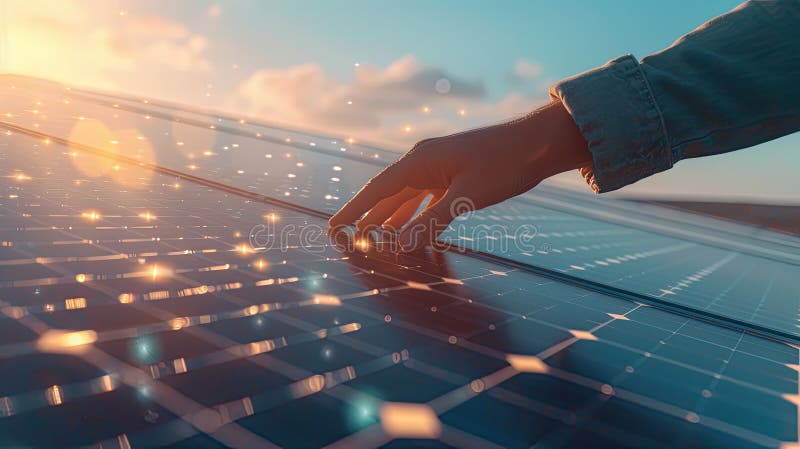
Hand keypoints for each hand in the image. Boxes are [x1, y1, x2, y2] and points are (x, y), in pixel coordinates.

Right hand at [328, 100, 590, 250]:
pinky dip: (416, 215)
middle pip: (388, 193)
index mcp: (421, 160)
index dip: (355, 208)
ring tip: (373, 238)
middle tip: (347, 237)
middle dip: (368, 216)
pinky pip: (427, 198)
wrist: (540, 142)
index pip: (378, 189)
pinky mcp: (456, 175)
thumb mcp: (467, 196)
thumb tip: (399, 246)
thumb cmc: (505, 164)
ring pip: (407, 197)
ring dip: (391, 217)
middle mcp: (425, 161)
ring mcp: (441, 168)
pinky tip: (411, 229)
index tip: (334, 224)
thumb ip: (431, 222)